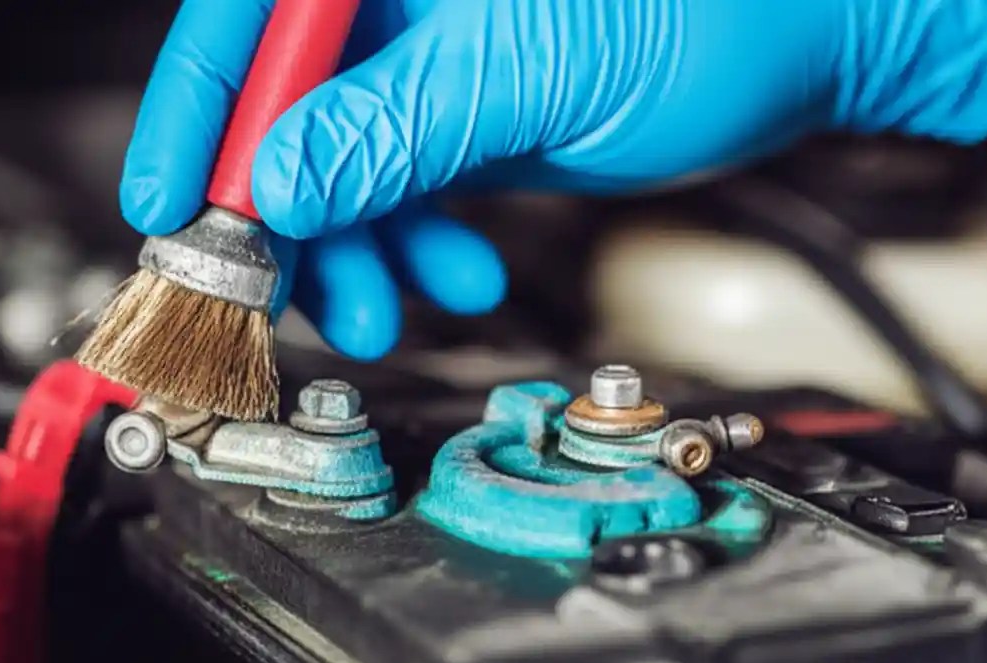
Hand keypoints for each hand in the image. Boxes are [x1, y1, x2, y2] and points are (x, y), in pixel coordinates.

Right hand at [120, 0, 986, 359]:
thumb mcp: (531, 72)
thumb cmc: (711, 11)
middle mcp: (393, 3)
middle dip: (284, 214)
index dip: (198, 117)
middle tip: (284, 292)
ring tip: (393, 308)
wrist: (812, 42)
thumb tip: (277, 183)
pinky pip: (401, 190)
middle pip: (282, 107)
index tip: (174, 207)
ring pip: (339, 166)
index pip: (247, 23)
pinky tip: (456, 276)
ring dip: (357, 251)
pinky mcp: (463, 117)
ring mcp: (426, 61)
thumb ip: (393, 127)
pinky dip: (415, 247)